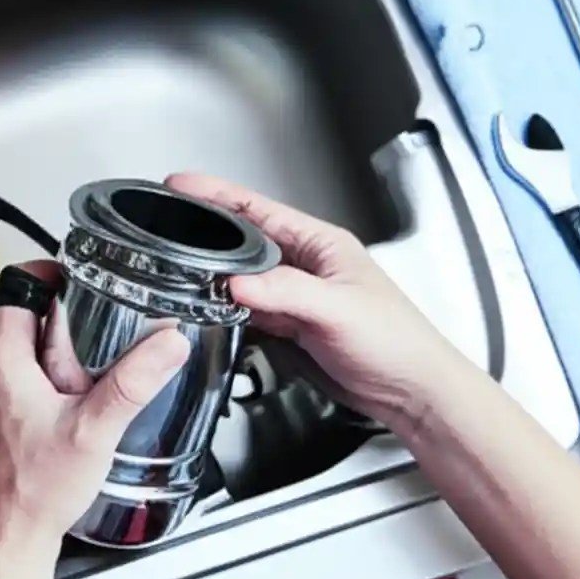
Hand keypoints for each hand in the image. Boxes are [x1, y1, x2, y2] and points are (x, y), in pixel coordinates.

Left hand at [0, 261, 190, 553]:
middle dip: (51, 306)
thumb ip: (133, 382)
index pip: (11, 291)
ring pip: (10, 347)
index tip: (73, 276)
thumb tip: (165, 345)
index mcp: (0, 365)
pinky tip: (70, 394)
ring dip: (45, 340)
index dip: (44, 274)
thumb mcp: (95, 428)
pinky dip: (38, 371)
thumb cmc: (36, 491)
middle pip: (11, 315)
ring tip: (85, 351)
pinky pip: (11, 377)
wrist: (12, 538)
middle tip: (89, 310)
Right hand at [165, 173, 468, 433]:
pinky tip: (211, 313)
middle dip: (207, 233)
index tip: (181, 184)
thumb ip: (286, 292)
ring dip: (215, 277)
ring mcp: (298, 297)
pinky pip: (251, 312)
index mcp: (321, 244)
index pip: (259, 210)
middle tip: (167, 226)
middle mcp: (307, 266)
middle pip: (245, 242)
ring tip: (179, 271)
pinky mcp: (293, 328)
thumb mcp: (338, 309)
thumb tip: (237, 282)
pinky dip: (229, 312)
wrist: (412, 393)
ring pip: (244, 279)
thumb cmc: (396, 343)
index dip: (217, 194)